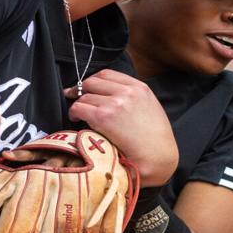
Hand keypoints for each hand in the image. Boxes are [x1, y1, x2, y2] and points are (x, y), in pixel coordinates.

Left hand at [63, 69, 177, 185]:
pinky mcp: (104, 117)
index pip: (107, 74)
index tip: (87, 88)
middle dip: (81, 90)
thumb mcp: (150, 108)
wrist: (159, 158)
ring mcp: (115, 103)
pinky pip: (79, 108)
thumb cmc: (156, 140)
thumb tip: (113, 96)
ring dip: (78, 104)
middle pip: (92, 81)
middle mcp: (127, 92)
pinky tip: (75, 119)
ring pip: (84, 95)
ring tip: (77, 114)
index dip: (93, 81)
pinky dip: (73, 112)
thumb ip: (134, 98)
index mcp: (139, 88)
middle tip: (74, 97)